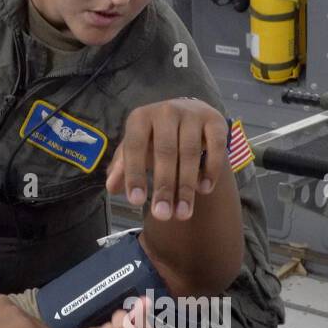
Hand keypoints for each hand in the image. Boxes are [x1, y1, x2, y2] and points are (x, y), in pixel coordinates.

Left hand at [104, 98, 228, 222]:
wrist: (187, 113)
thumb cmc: (155, 136)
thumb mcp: (136, 148)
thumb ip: (123, 167)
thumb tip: (111, 188)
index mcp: (140, 118)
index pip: (134, 147)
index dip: (135, 174)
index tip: (136, 202)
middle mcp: (165, 112)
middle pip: (165, 152)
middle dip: (164, 186)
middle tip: (162, 215)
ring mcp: (192, 114)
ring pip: (190, 152)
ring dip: (186, 186)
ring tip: (183, 213)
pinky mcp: (215, 120)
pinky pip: (216, 146)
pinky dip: (211, 169)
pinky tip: (205, 190)